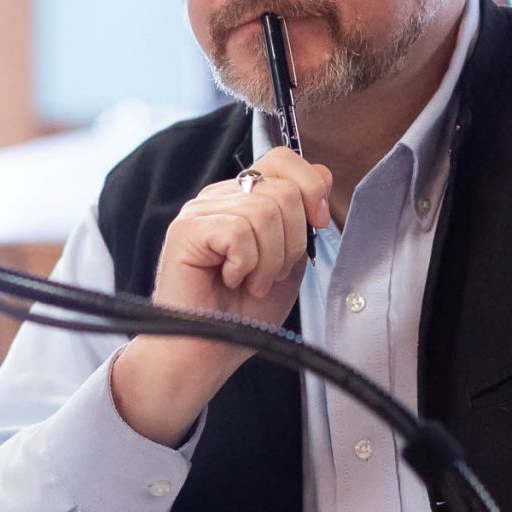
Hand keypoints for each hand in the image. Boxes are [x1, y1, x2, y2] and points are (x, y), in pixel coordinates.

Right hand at [110, 148, 332, 446]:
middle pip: (282, 190)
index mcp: (240, 198)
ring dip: (268, 260)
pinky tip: (230, 281)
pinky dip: (247, 265)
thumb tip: (325, 172)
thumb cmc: (242, 313)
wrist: (207, 352)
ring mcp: (199, 211)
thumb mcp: (289, 261)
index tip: (319, 224)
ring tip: (249, 282)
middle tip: (268, 274)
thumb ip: (304, 219)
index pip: (281, 159)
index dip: (310, 188)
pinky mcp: (186, 231)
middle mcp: (217, 197)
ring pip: (264, 212)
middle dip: (291, 242)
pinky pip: (240, 232)